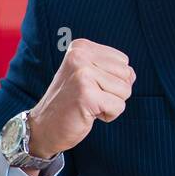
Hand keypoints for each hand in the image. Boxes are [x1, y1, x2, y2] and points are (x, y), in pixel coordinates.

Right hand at [26, 39, 134, 171]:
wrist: (43, 128)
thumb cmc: (70, 101)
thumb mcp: (88, 75)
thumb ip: (112, 69)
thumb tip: (132, 75)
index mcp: (81, 47)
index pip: (123, 61)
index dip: (112, 80)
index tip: (89, 86)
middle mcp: (80, 56)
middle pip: (127, 75)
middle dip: (114, 92)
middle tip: (88, 97)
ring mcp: (83, 75)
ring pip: (125, 91)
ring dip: (111, 104)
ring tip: (87, 104)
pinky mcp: (86, 95)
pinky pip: (119, 106)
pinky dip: (108, 115)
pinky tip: (88, 114)